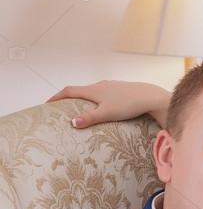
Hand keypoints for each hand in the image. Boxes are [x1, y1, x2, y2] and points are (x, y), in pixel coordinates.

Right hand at [46, 80, 170, 128]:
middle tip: (60, 107)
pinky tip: (100, 106)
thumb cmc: (129, 105)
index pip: (69, 91)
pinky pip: (102, 93)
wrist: (150, 97)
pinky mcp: (120, 89)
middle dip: (68, 98)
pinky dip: (95, 99)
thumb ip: (90, 118)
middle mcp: (100, 85)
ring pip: (92, 91)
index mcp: (94, 90)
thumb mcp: (107, 113)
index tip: (47, 103)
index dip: (56, 97)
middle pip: (79, 90)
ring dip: (82, 98)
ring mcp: (111, 86)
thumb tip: (72, 122)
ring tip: (78, 108)